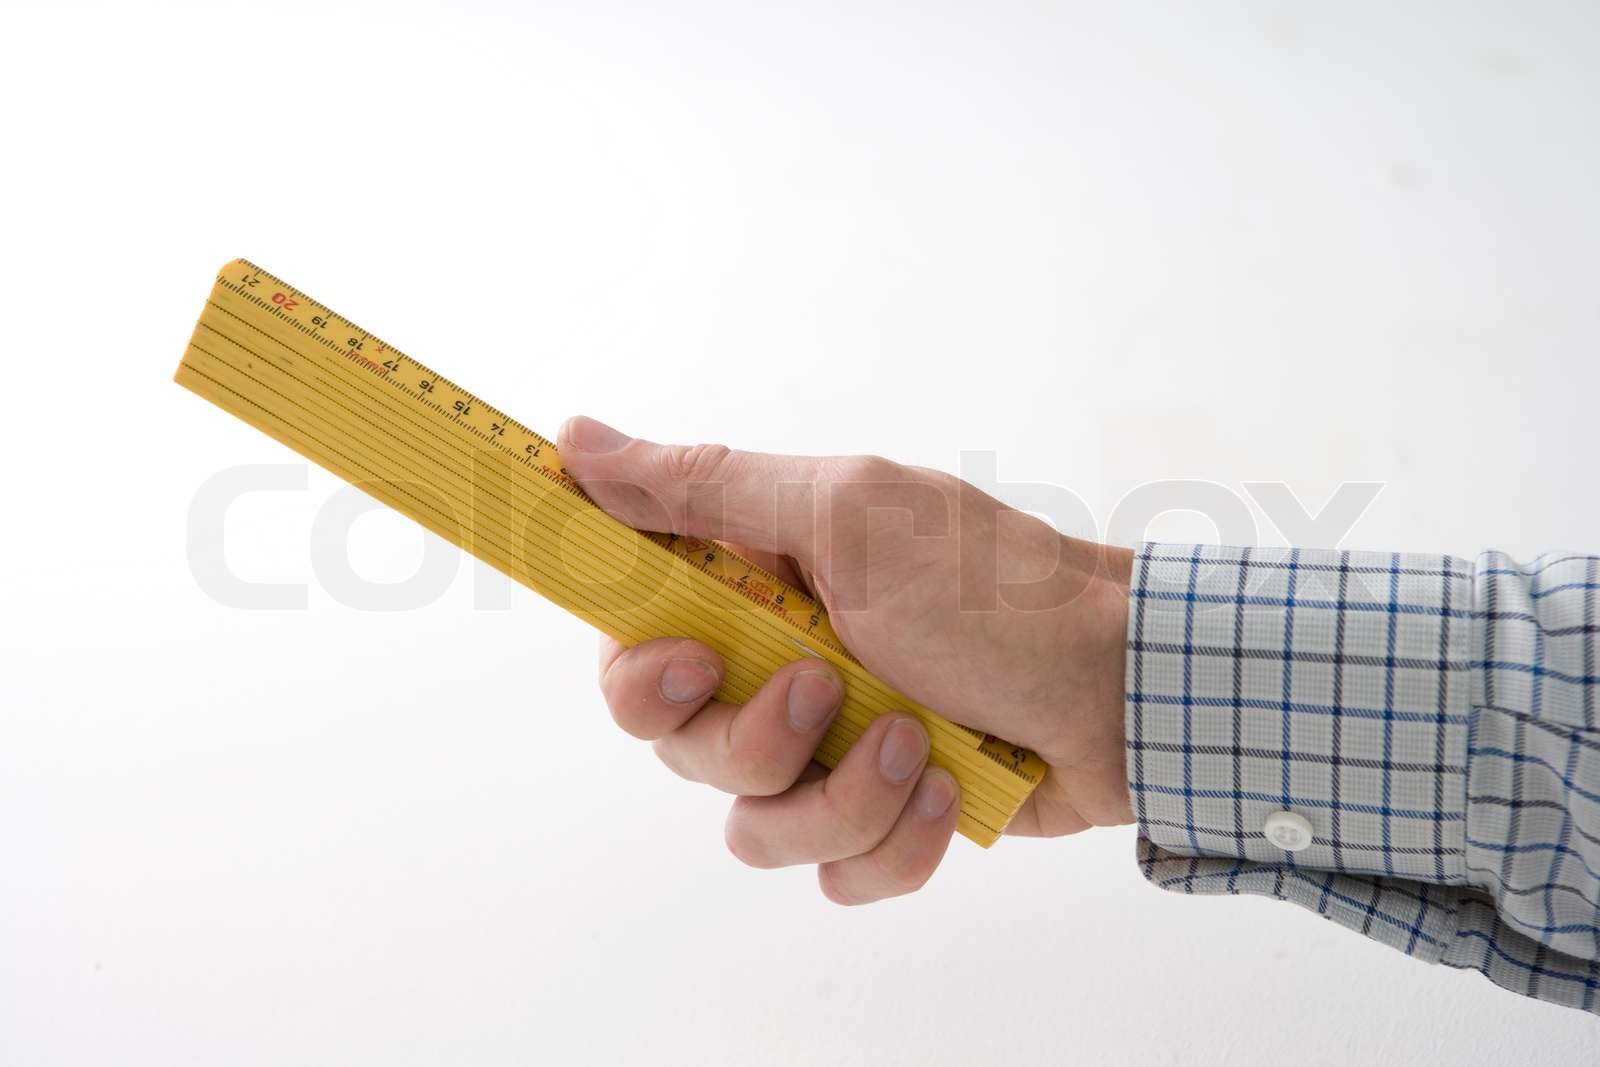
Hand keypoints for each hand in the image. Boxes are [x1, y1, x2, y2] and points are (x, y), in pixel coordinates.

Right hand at [558, 416, 1134, 903]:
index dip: (639, 672)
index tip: (693, 663)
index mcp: (757, 590)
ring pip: (754, 828)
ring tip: (919, 742)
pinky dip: (896, 846)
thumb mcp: (846, 514)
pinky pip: (833, 876)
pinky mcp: (883, 821)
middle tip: (828, 689)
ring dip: (842, 797)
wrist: (1123, 686)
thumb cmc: (992, 586)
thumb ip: (706, 488)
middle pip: (679, 748)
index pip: (632, 643)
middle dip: (754, 739)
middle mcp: (779, 671)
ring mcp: (832, 753)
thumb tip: (575, 439)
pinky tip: (952, 790)